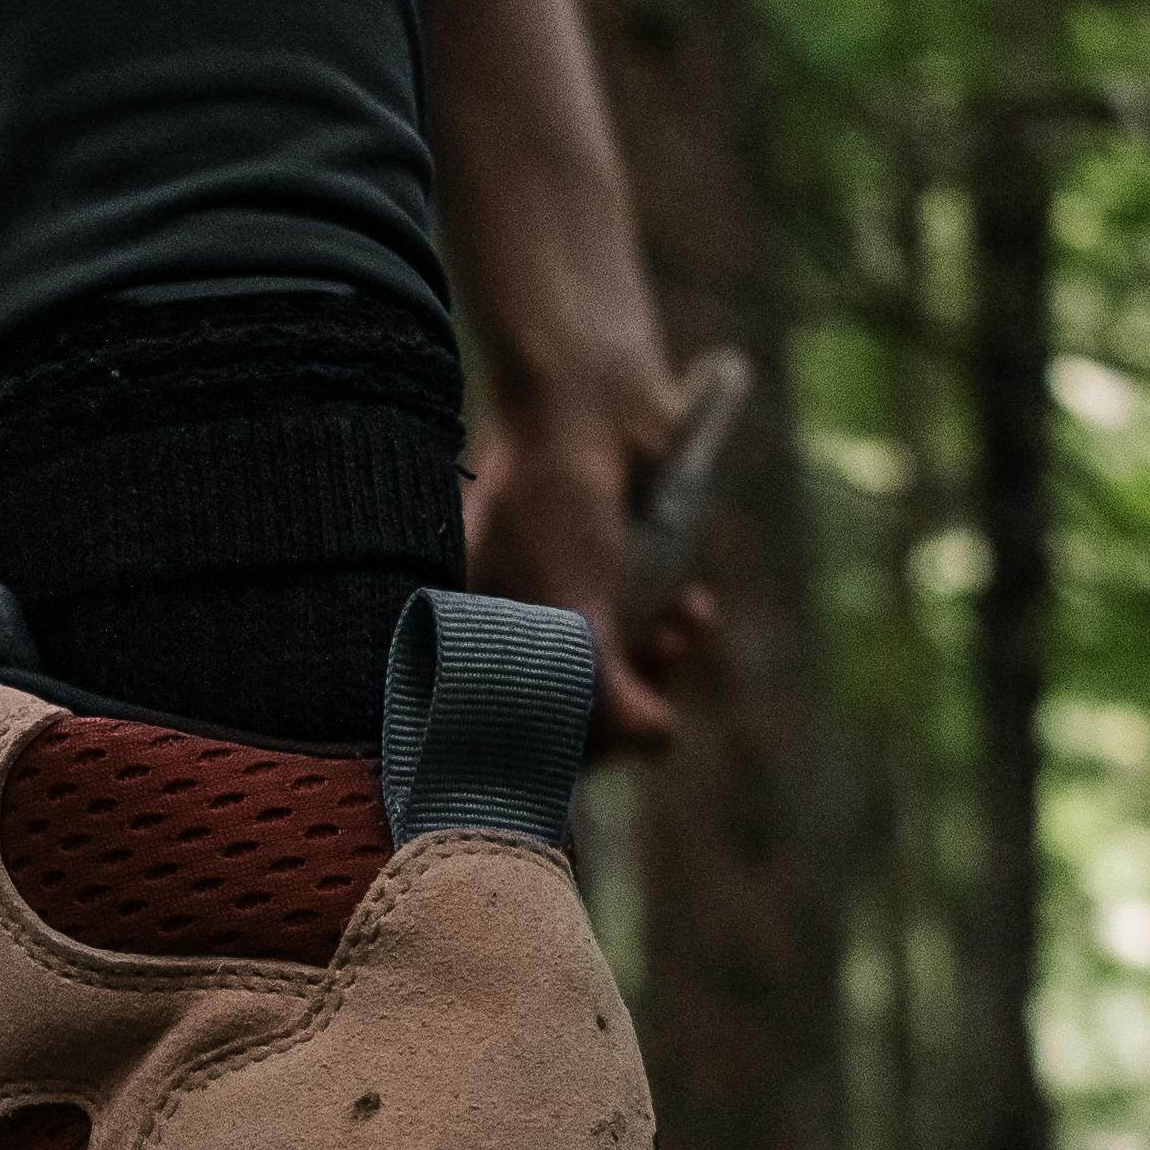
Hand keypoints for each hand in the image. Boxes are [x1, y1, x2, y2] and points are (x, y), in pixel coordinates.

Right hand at [462, 388, 706, 758]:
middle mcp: (486, 628)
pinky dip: (665, 632)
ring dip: (653, 665)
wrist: (591, 389)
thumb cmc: (558, 489)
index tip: (617, 754)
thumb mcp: (573, 604)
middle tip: (663, 700)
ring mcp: (536, 605)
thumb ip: (599, 690)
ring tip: (685, 625)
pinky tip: (695, 608)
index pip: (496, 739)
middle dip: (620, 709)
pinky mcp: (590, 582)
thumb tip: (655, 740)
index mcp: (453, 639)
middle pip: (555, 718)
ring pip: (601, 681)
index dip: (561, 760)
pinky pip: (629, 638)